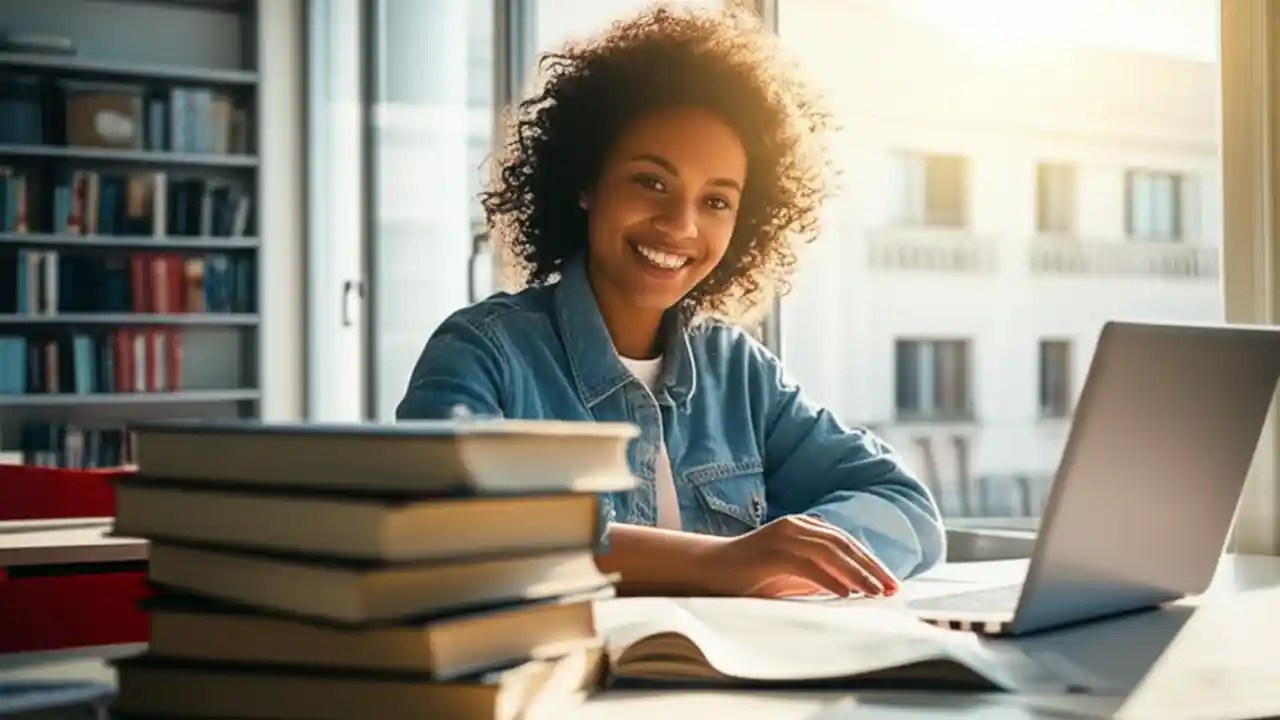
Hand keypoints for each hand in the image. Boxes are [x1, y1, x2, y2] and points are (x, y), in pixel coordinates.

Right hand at [698, 514, 899, 598]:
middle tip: (892, 589)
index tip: (891, 583)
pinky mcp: (770, 551)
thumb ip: (821, 575)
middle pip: (844, 544)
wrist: (710, 572)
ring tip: (874, 593)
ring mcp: (782, 536)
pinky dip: (828, 578)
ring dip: (856, 573)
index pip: (846, 542)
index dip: (870, 562)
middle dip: (871, 567)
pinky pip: (807, 563)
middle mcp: (796, 526)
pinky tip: (845, 594)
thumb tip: (856, 588)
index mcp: (804, 527)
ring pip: (830, 551)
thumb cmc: (752, 577)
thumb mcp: (794, 575)